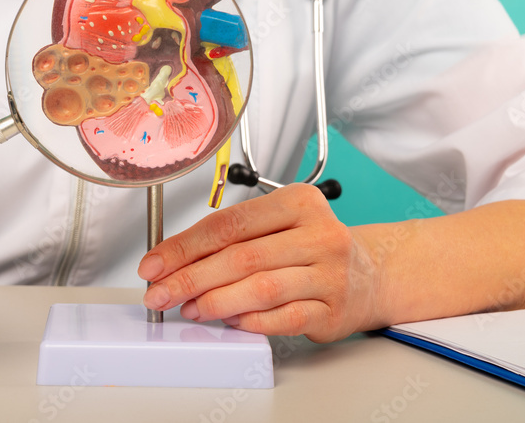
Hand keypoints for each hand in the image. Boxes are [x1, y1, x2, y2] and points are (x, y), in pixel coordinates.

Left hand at [137, 184, 382, 341]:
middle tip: (161, 293)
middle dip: (191, 277)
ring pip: (262, 288)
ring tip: (190, 308)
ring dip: (216, 301)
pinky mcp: (334, 309)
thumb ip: (230, 238)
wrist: (370, 274)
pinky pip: (284, 318)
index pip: (229, 223)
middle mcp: (319, 233)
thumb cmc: (309, 247)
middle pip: (242, 256)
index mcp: (298, 201)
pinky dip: (251, 321)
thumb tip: (171, 262)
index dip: (184, 246)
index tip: (154, 264)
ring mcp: (330, 272)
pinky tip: (230, 322)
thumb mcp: (275, 226)